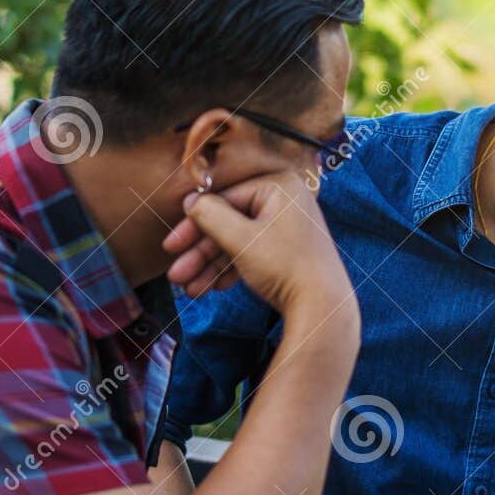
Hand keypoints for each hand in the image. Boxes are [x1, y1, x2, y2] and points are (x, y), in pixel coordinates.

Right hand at [163, 171, 355, 326]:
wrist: (323, 308)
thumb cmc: (286, 267)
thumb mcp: (241, 238)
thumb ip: (210, 216)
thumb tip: (190, 200)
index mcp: (280, 187)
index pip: (225, 200)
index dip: (194, 226)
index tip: (171, 246)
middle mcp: (286, 202)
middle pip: (229, 223)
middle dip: (200, 253)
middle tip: (175, 275)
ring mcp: (288, 228)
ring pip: (238, 243)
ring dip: (210, 266)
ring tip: (189, 290)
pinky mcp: (288, 252)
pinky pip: (252, 255)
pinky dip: (231, 271)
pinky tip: (210, 289)